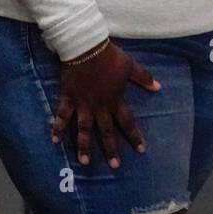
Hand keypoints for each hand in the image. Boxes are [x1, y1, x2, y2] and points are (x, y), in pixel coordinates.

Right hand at [50, 41, 159, 168]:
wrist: (85, 48)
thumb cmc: (110, 57)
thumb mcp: (130, 66)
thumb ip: (143, 78)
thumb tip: (158, 87)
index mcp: (115, 100)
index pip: (127, 122)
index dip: (134, 136)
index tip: (141, 150)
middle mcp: (99, 106)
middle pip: (106, 131)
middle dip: (111, 148)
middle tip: (115, 165)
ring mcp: (82, 104)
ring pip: (84, 129)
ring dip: (84, 146)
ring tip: (85, 162)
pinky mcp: (68, 98)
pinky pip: (63, 115)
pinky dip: (58, 127)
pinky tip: (54, 140)